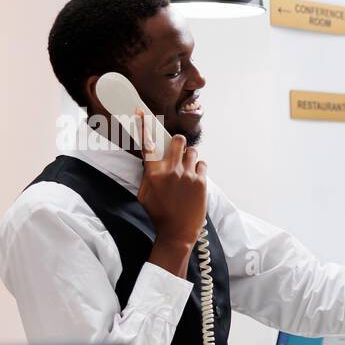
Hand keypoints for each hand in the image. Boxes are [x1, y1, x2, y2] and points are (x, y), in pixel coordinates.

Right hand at [136, 108, 206, 254]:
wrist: (177, 233)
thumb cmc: (158, 214)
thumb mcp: (144, 193)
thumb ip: (148, 174)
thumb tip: (151, 159)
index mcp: (153, 173)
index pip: (148, 144)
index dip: (144, 126)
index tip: (142, 112)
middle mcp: (170, 171)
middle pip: (177, 141)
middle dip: (178, 142)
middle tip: (178, 151)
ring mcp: (187, 176)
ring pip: (192, 151)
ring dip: (189, 158)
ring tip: (187, 170)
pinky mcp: (201, 182)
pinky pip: (202, 164)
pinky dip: (199, 169)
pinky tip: (194, 180)